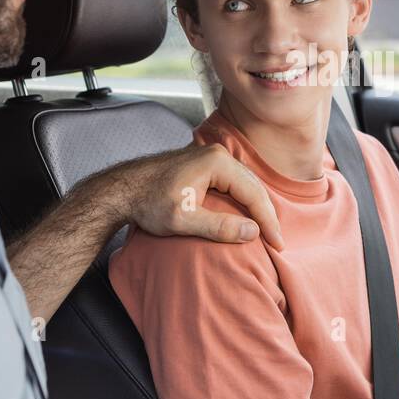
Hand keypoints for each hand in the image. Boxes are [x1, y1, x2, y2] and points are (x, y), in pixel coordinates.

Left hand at [119, 143, 284, 249]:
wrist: (122, 189)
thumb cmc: (148, 202)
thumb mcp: (183, 220)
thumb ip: (219, 227)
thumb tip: (253, 232)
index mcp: (217, 163)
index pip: (254, 194)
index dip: (268, 221)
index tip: (277, 244)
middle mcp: (218, 154)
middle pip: (254, 186)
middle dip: (266, 215)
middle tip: (277, 242)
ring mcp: (211, 157)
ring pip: (245, 184)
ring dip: (256, 207)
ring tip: (267, 231)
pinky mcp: (204, 165)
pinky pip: (233, 183)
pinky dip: (244, 200)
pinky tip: (247, 216)